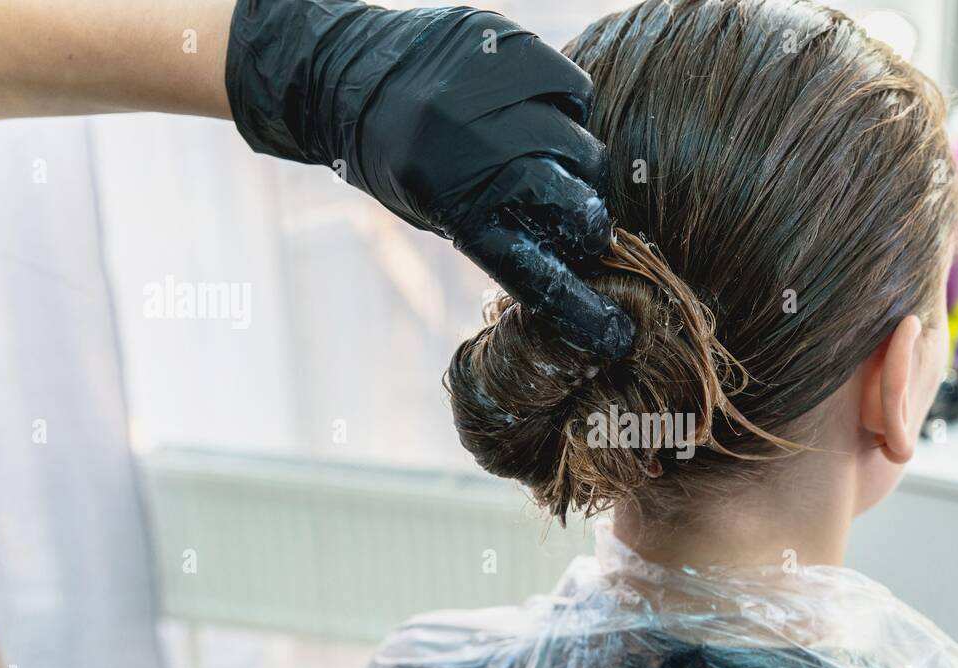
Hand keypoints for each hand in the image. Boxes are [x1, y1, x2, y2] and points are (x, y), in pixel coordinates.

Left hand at [226, 1, 632, 357]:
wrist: (343, 76)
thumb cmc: (400, 163)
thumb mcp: (440, 211)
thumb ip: (504, 226)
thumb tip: (580, 261)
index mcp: (452, 206)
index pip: (532, 270)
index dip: (578, 308)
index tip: (614, 334)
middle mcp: (471, 147)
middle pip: (573, 200)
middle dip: (592, 223)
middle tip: (591, 228)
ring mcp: (490, 92)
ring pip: (582, 142)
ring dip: (582, 164)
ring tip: (557, 163)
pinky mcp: (504, 45)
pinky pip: (571, 87)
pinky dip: (569, 107)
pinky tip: (544, 113)